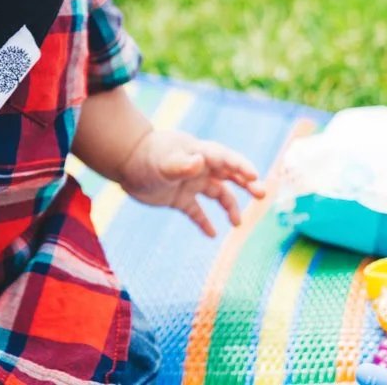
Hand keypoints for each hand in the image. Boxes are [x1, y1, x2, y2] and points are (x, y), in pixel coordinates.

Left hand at [118, 130, 265, 236]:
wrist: (124, 162)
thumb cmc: (145, 157)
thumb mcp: (162, 161)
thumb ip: (181, 164)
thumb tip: (199, 162)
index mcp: (198, 153)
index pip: (225, 159)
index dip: (241, 166)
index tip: (254, 176)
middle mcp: (199, 168)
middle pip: (229, 175)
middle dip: (246, 183)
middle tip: (262, 194)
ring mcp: (190, 183)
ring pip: (217, 194)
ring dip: (229, 207)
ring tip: (237, 224)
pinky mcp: (180, 199)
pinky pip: (197, 212)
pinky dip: (205, 222)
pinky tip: (213, 234)